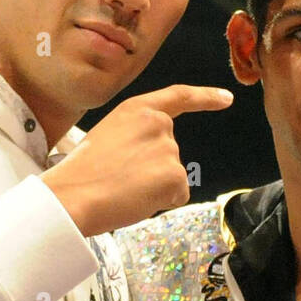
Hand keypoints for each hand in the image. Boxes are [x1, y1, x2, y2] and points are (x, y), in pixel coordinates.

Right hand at [40, 85, 232, 236]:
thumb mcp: (108, 136)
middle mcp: (158, 124)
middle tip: (120, 178)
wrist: (75, 195)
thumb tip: (150, 160)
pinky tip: (137, 200)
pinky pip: (177, 196)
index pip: (179, 98)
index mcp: (137, 109)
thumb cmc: (83, 172)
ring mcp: (169, 150)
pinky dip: (161, 203)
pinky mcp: (175, 176)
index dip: (205, 98)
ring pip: (173, 177)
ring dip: (155, 188)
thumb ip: (135, 136)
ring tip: (124, 189)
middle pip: (170, 152)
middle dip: (152, 170)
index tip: (226, 99)